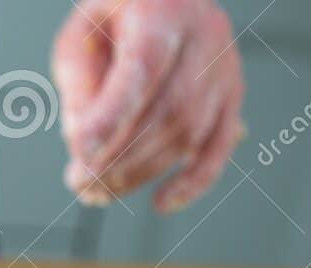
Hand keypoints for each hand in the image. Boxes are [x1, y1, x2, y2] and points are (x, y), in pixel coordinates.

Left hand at [53, 0, 244, 212]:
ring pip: (188, 133)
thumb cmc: (112, 19)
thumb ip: (78, 85)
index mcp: (163, 9)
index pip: (143, 67)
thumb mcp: (79, 37)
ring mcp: (226, 67)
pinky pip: (219, 146)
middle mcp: (206, 35)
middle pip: (169, 109)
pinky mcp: (232, 95)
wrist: (160, 1)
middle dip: (120, 156)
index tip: (80, 151)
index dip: (112, 114)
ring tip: (96, 193)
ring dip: (140, 172)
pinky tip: (161, 203)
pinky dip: (194, 181)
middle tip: (79, 183)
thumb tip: (83, 146)